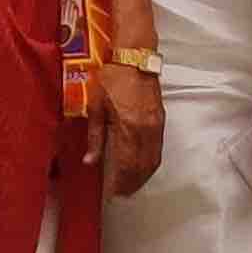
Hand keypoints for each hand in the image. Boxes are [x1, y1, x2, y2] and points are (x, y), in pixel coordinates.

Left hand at [85, 63, 163, 196]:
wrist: (134, 58)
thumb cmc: (111, 78)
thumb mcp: (96, 105)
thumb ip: (94, 136)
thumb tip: (90, 161)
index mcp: (127, 127)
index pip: (125, 164)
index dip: (119, 182)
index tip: (112, 194)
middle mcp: (145, 130)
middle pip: (141, 167)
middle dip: (132, 184)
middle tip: (121, 194)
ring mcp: (156, 126)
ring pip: (152, 161)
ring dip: (142, 177)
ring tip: (131, 186)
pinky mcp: (161, 121)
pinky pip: (158, 150)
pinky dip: (150, 164)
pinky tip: (142, 169)